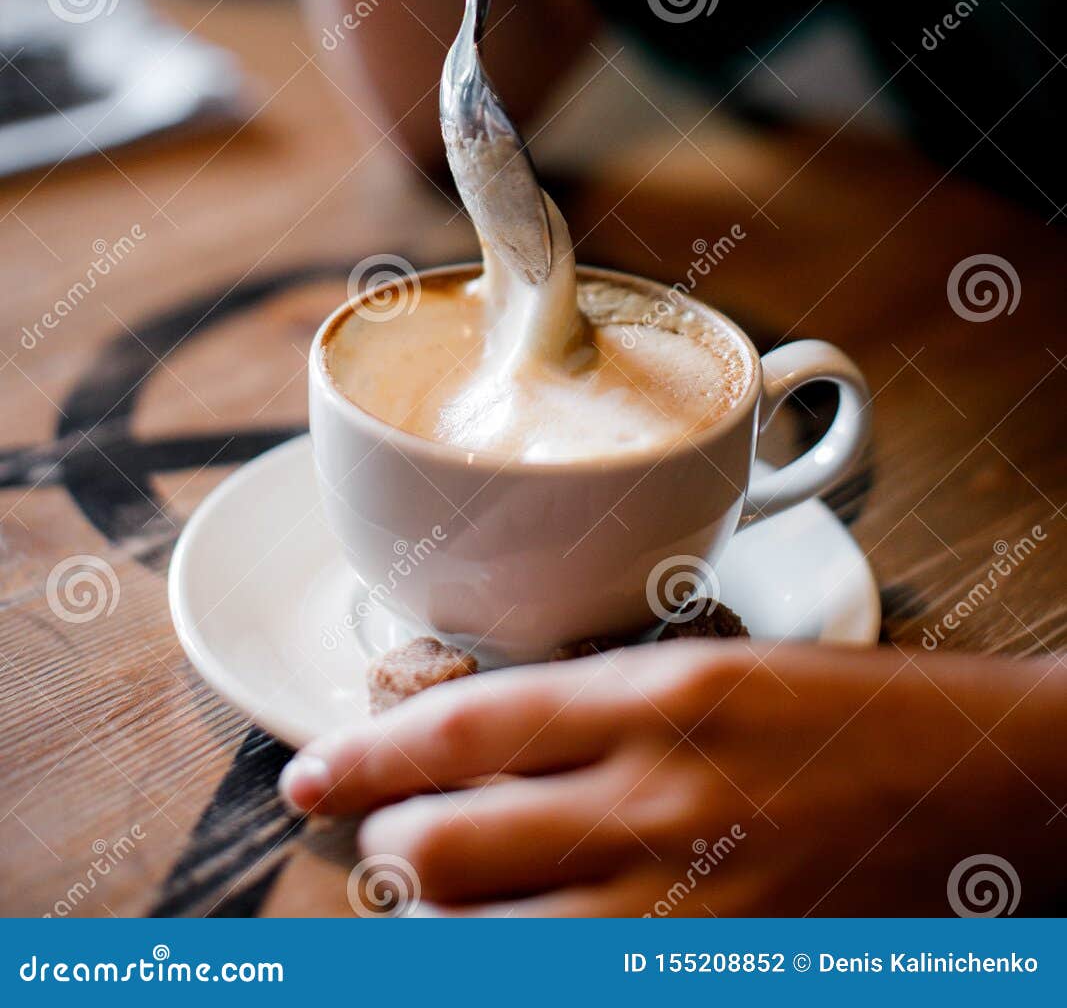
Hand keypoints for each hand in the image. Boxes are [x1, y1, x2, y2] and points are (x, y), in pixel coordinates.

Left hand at [279, 641, 1065, 914]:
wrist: (1002, 789)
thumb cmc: (870, 716)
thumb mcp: (732, 670)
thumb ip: (611, 705)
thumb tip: (496, 742)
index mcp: (661, 695)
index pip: (468, 727)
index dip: (368, 757)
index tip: (310, 772)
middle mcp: (660, 799)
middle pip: (452, 849)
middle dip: (390, 855)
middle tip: (385, 845)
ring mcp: (688, 906)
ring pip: (493, 944)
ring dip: (441, 928)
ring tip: (437, 906)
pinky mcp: (720, 972)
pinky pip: (574, 988)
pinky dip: (524, 968)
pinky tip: (522, 946)